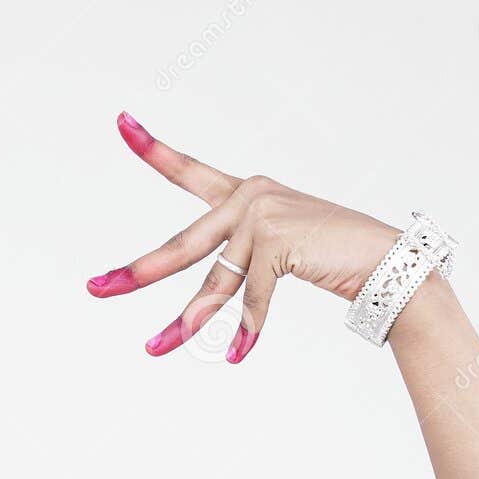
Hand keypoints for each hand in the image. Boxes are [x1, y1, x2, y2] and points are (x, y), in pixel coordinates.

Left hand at [85, 110, 401, 362]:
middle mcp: (247, 197)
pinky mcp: (276, 240)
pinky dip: (246, 330)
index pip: (189, 171)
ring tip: (154, 350)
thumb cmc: (327, 256)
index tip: (121, 124)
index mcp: (242, 193)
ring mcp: (261, 216)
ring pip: (212, 282)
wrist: (383, 259)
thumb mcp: (267, 263)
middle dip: (136, 273)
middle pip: (180, 245)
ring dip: (187, 322)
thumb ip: (226, 279)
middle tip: (95, 289)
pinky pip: (250, 298)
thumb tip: (189, 322)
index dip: (154, 150)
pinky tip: (237, 354)